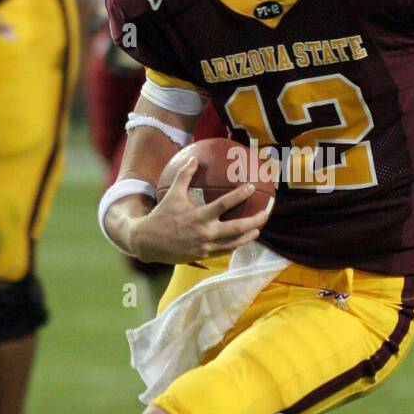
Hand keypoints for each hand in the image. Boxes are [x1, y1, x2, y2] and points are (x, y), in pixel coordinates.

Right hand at [127, 156, 270, 263]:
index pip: (224, 204)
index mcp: (199, 216)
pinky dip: (234, 246)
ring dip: (247, 237)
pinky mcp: (203, 256)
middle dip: (254, 221)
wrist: (148, 242)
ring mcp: (205, 247)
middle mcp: (205, 233)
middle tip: (265, 214)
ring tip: (258, 230)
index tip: (251, 187)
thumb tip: (194, 158)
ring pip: (233, 244)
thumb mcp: (172, 194)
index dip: (239, 195)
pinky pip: (223, 251)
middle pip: (236, 228)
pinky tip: (240, 240)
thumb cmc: (162, 215)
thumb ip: (184, 175)